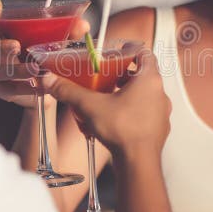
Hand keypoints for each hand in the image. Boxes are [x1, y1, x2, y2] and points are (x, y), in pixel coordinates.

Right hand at [0, 18, 89, 108]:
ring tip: (36, 70)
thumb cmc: (50, 55)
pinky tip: (37, 87)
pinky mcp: (2, 90)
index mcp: (5, 34)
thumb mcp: (60, 41)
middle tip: (17, 46)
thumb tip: (82, 24)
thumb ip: (69, 31)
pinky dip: (23, 88)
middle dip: (1, 47)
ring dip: (17, 70)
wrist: (51, 86)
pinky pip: (7, 89)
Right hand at [40, 50, 170, 156]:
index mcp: (149, 79)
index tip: (116, 51)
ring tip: (107, 97)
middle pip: (142, 74)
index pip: (144, 53)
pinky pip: (146, 112)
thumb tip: (50, 80)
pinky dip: (132, 111)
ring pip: (145, 94)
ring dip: (127, 92)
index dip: (130, 49)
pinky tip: (115, 118)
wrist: (139, 163)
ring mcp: (162, 112)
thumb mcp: (90, 106)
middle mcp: (160, 93)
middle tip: (105, 75)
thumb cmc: (122, 130)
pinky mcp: (159, 128)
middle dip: (123, 73)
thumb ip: (69, 91)